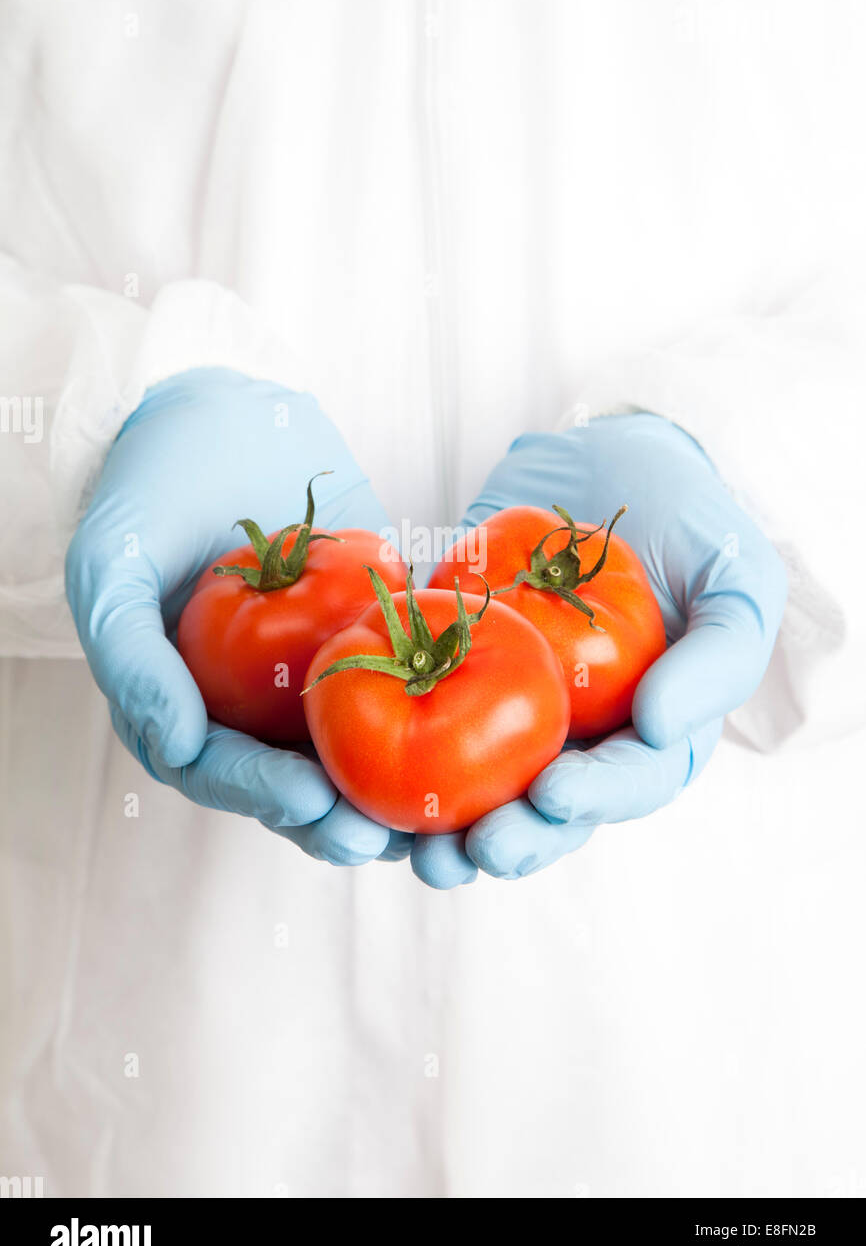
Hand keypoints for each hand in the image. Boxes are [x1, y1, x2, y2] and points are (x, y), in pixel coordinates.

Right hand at [66, 367, 405, 865]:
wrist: (223, 409)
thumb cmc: (151, 486)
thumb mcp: (114, 563)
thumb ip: (131, 656)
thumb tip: (178, 747)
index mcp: (183, 705)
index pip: (222, 772)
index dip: (263, 796)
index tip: (314, 807)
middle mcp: (249, 704)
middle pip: (292, 784)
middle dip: (336, 819)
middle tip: (384, 836)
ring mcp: (311, 674)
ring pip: (353, 755)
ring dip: (392, 796)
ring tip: (435, 819)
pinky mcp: (370, 636)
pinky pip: (406, 684)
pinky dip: (437, 715)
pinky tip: (479, 739)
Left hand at [412, 413, 787, 887]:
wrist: (603, 461)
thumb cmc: (686, 518)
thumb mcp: (734, 575)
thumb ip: (722, 654)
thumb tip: (661, 729)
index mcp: (653, 732)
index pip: (628, 783)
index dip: (592, 801)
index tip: (551, 795)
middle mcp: (582, 739)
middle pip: (546, 812)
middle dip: (507, 841)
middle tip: (465, 851)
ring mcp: (515, 715)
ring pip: (478, 793)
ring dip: (439, 830)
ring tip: (401, 846)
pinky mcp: (451, 679)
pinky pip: (416, 723)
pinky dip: (383, 757)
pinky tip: (352, 783)